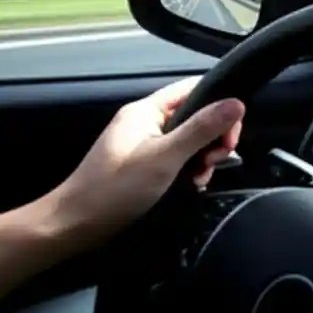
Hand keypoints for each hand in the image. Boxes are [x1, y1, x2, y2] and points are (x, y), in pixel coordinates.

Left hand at [45, 77, 244, 246]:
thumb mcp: (165, 157)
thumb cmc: (116, 188)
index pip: (193, 89)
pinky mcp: (144, 164)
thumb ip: (201, 129)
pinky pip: (177, 158)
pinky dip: (189, 169)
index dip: (219, 105)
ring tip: (201, 178)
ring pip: (189, 140)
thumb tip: (237, 103)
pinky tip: (192, 184)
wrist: (75, 223)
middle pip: (195, 116)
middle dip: (213, 138)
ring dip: (203, 158)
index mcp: (146, 110)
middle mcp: (145, 122)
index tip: (230, 136)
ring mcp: (144, 143)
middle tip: (215, 162)